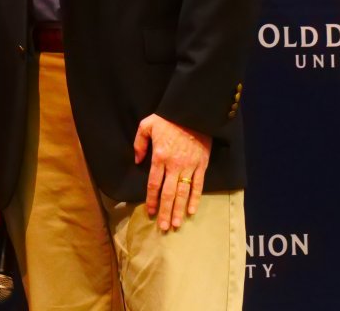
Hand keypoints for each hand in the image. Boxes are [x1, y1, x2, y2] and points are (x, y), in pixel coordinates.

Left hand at [133, 114, 211, 231]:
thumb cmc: (168, 118)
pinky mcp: (202, 165)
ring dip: (178, 210)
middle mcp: (174, 165)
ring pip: (183, 193)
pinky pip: (198, 185)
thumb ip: (139, 143)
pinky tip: (191, 211)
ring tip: (175, 224)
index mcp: (160, 157)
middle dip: (164, 211)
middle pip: (168, 193)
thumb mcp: (147, 125)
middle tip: (162, 227)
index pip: (154, 184)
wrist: (193, 112)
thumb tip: (137, 160)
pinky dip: (195, 198)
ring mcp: (189, 166)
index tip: (149, 211)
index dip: (151, 199)